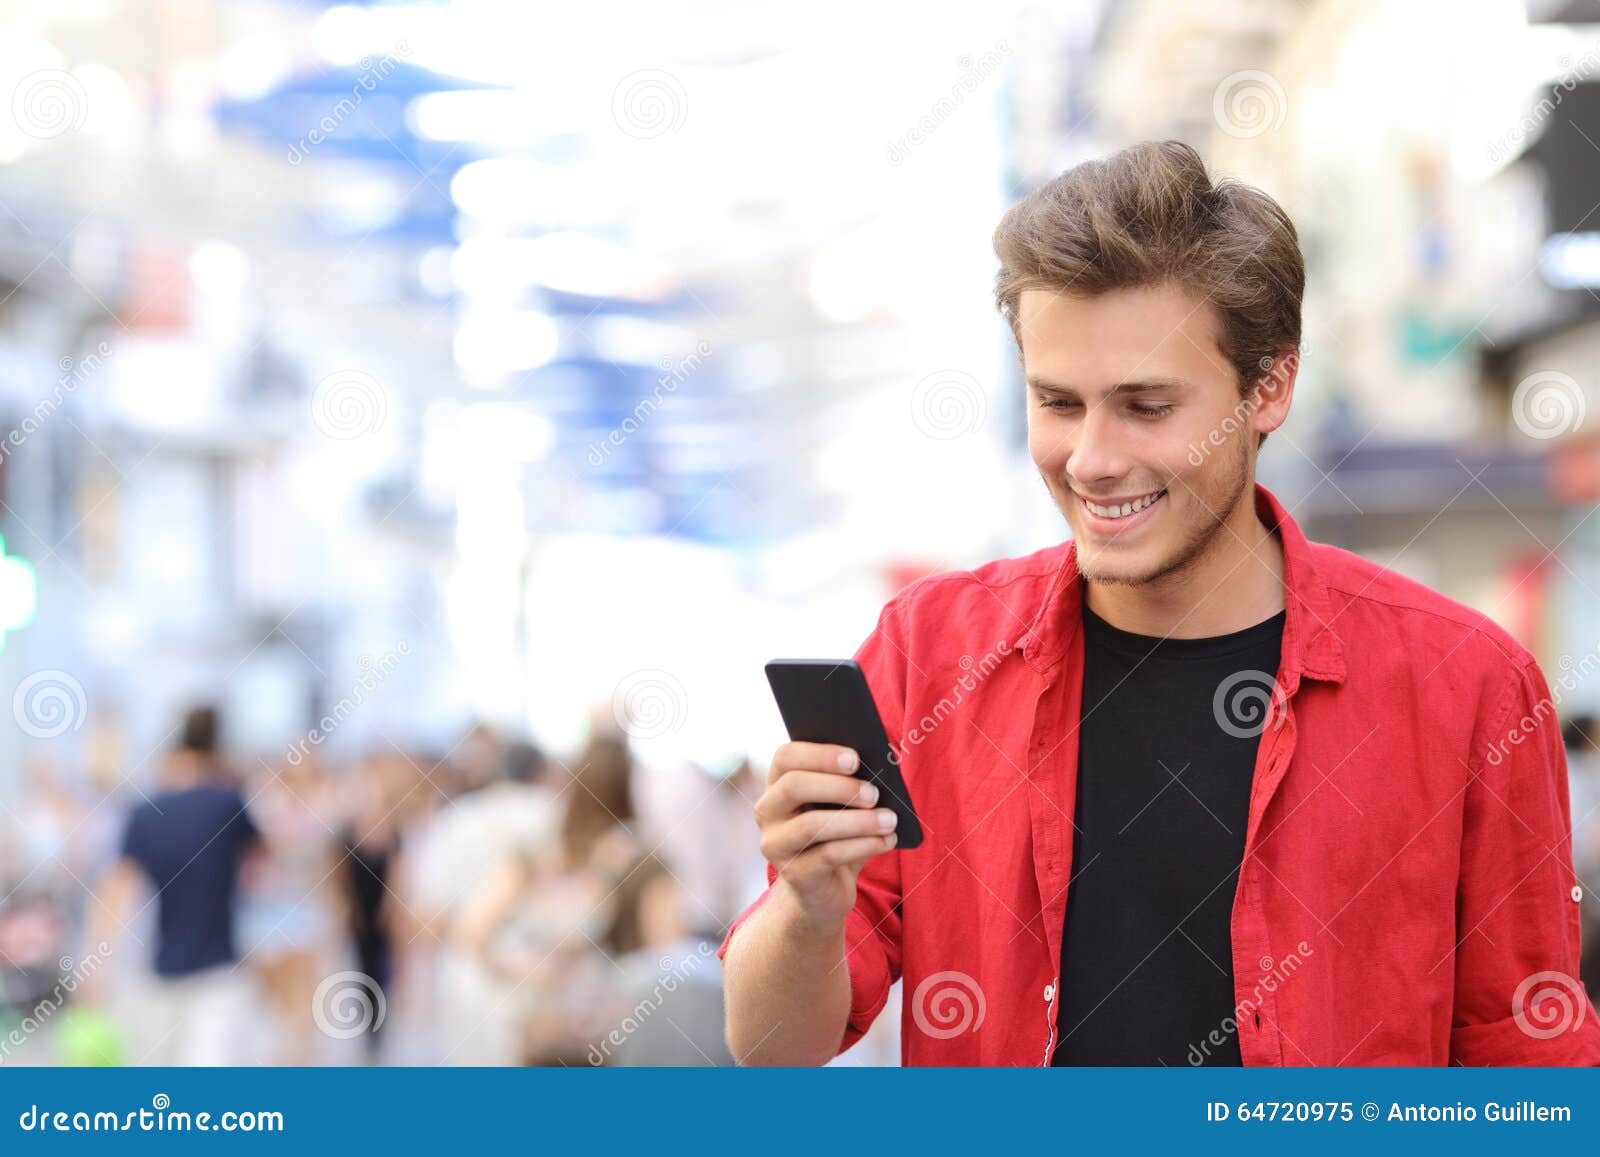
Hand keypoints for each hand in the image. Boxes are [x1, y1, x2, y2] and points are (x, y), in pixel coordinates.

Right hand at [754, 742, 897, 931]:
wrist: (822, 892)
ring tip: (889, 820)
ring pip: (812, 824)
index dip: (820, 754)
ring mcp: (776, 845)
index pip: (786, 757)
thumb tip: (880, 766)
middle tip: (874, 793)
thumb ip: (849, 784)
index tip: (855, 759)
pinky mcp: (794, 874)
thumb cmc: (835, 837)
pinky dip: (863, 845)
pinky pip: (829, 855)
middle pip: (793, 786)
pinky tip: (887, 841)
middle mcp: (768, 812)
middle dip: (839, 786)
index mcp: (777, 784)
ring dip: (858, 820)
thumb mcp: (839, 807)